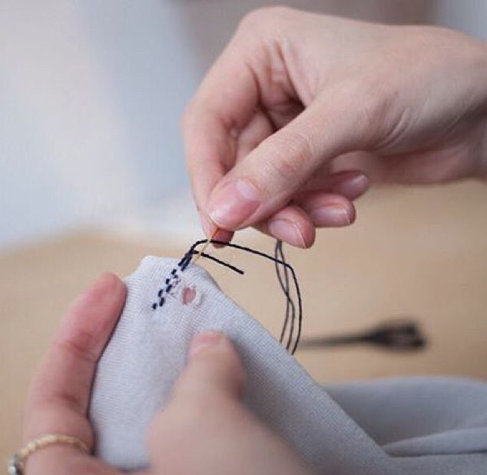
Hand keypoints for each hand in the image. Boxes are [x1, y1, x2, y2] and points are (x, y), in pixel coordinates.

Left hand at [23, 274, 341, 474]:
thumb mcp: (203, 432)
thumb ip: (198, 374)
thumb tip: (211, 347)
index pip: (50, 407)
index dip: (73, 338)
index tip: (107, 287)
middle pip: (98, 406)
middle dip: (119, 346)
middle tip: (140, 300)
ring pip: (152, 415)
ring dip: (168, 365)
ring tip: (184, 320)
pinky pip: (192, 430)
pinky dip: (205, 389)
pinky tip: (225, 362)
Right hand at [182, 8, 486, 247]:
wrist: (481, 109)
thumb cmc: (426, 80)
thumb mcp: (350, 114)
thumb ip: (284, 164)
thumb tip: (224, 210)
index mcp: (260, 53)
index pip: (206, 122)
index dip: (207, 177)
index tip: (221, 225)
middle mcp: (265, 88)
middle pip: (232, 163)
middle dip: (265, 203)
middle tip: (297, 231)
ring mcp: (286, 125)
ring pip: (260, 186)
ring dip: (295, 209)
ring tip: (338, 213)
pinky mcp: (307, 156)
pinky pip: (289, 195)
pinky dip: (314, 206)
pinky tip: (350, 199)